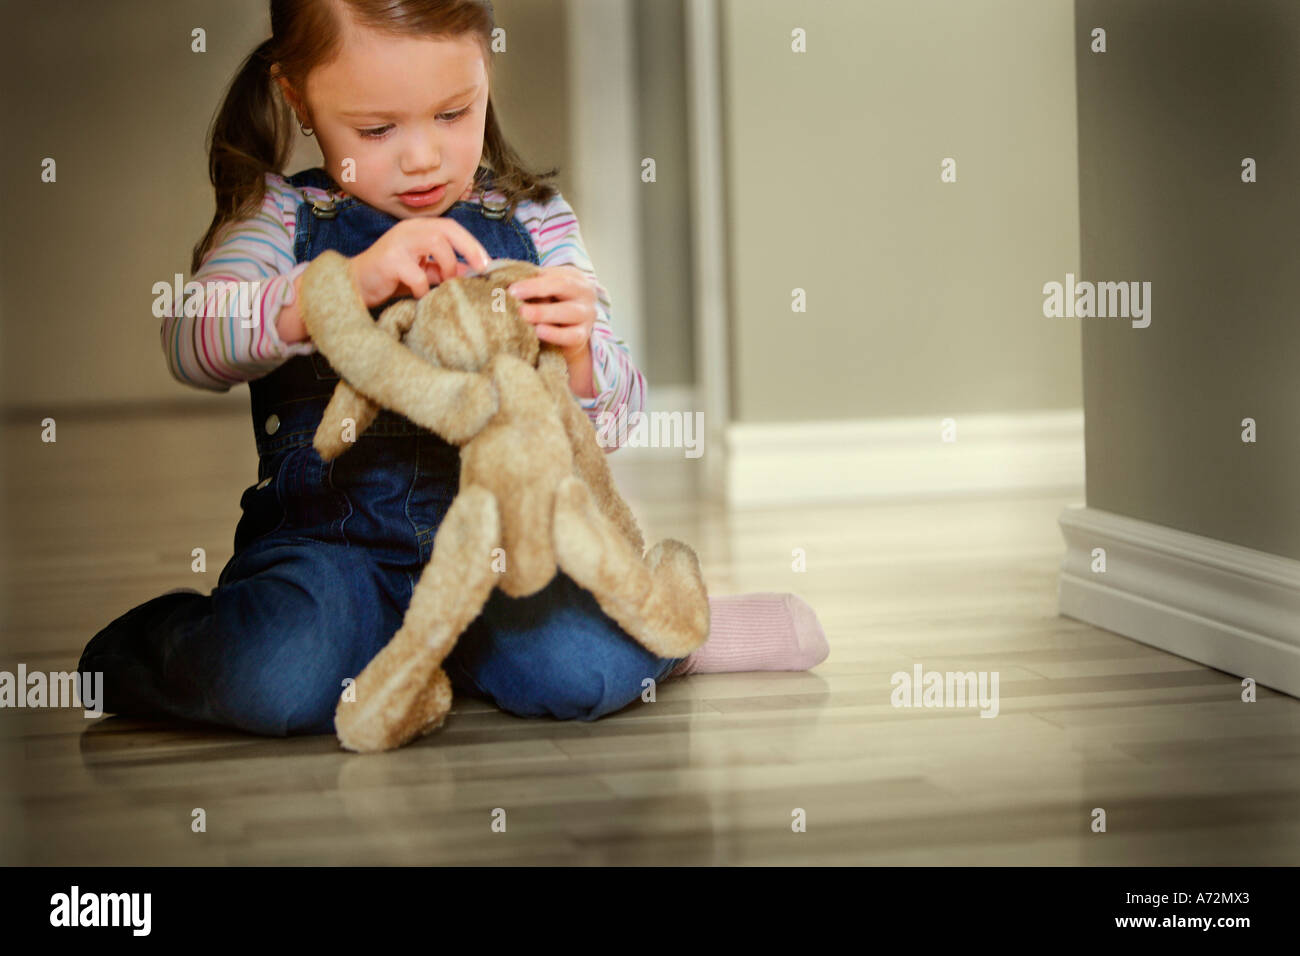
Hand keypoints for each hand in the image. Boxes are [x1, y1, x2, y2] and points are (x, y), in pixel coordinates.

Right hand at [346, 217, 492, 309]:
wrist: (356, 285)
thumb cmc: (391, 278)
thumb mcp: (423, 271)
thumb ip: (444, 269)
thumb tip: (474, 272)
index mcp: (418, 229)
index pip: (451, 227)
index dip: (471, 243)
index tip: (487, 263)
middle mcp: (408, 230)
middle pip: (447, 229)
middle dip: (468, 248)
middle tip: (481, 269)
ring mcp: (398, 242)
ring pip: (435, 244)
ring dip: (447, 267)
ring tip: (445, 284)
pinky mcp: (389, 260)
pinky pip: (417, 274)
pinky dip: (424, 289)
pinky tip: (420, 297)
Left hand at [507, 266, 597, 361]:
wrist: (566, 337)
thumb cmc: (548, 307)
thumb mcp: (540, 291)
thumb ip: (523, 281)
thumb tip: (484, 274)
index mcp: (573, 277)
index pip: (553, 274)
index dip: (531, 280)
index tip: (510, 287)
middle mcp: (585, 293)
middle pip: (563, 286)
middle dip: (537, 289)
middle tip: (513, 295)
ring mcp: (587, 315)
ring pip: (568, 311)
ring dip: (544, 312)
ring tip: (524, 314)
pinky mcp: (584, 336)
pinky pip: (571, 335)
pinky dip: (555, 334)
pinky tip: (539, 332)